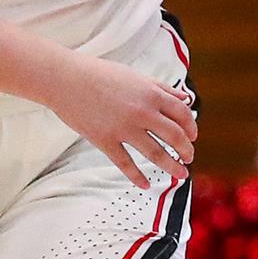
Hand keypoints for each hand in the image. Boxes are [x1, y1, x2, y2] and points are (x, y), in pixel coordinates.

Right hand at [45, 54, 196, 188]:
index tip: (192, 137)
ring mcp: (123, 128)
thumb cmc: (99, 74)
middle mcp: (142, 112)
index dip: (191, 128)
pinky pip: (126, 164)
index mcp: (151, 94)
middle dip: (186, 150)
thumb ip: (162, 88)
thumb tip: (185, 100)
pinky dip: (138, 177)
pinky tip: (146, 185)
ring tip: (181, 174)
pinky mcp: (105, 141)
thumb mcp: (135, 76)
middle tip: (189, 158)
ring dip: (172, 166)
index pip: (182, 114)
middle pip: (174, 136)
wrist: (65, 80)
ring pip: (156, 154)